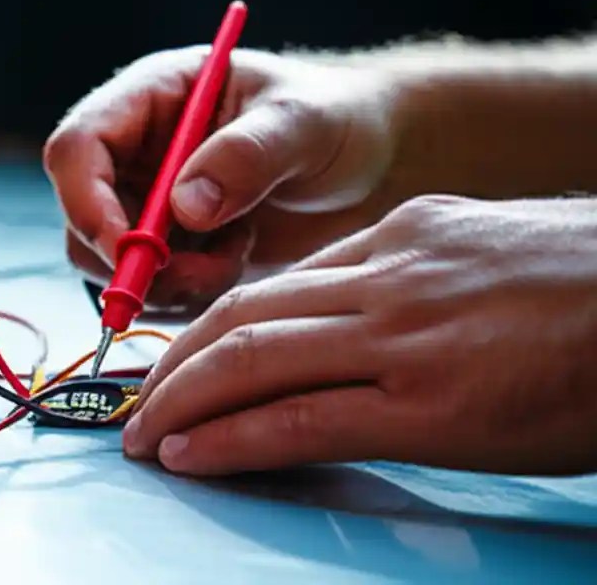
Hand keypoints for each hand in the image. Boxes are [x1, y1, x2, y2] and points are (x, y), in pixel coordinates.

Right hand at [43, 46, 396, 310]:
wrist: (372, 161)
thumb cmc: (337, 116)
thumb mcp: (304, 122)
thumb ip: (247, 155)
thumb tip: (184, 207)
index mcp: (149, 98)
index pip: (78, 146)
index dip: (86, 200)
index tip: (130, 249)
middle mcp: (135, 151)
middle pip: (82, 215)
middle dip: (130, 257)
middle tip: (195, 274)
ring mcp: (147, 203)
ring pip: (110, 262)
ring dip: (165, 281)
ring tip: (233, 258)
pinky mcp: (170, 248)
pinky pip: (150, 288)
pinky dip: (188, 293)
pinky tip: (237, 261)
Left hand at [122, 195, 596, 475]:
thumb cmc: (595, 289)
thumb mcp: (493, 252)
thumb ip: (417, 273)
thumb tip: (354, 313)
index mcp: (405, 236)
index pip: (278, 284)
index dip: (212, 328)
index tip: (180, 361)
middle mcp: (390, 275)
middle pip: (242, 316)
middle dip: (173, 364)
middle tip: (138, 404)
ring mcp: (406, 337)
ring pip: (252, 360)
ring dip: (181, 402)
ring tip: (144, 438)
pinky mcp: (432, 404)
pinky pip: (300, 418)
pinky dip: (232, 437)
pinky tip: (192, 454)